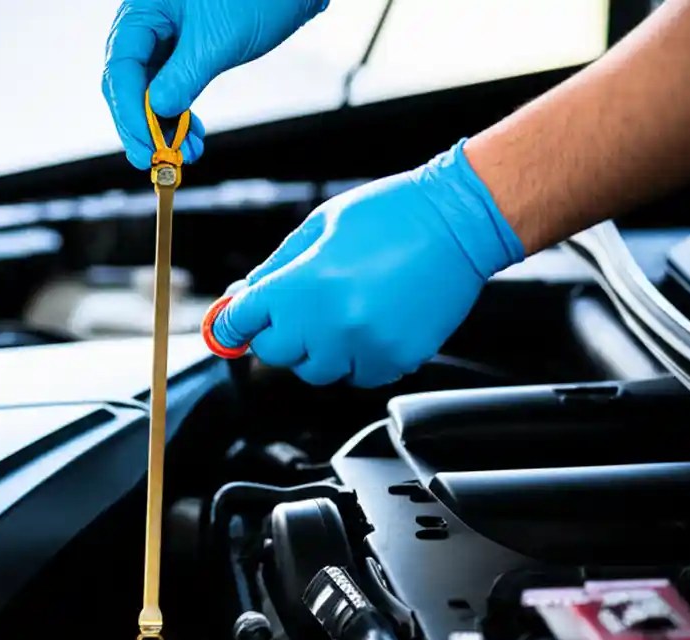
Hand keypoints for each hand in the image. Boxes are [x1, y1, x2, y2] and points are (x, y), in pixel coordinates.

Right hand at [102, 0, 329, 168]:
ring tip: (182, 154)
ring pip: (147, 91)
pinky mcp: (181, 52)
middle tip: (152, 159)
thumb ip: (183, 76)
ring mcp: (163, 38)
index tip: (145, 143)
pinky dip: (177, 115)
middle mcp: (147, 22)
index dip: (129, 109)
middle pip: (126, 82)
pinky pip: (169, 89)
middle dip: (140, 124)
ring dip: (161, 127)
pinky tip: (190, 137)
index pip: (122, 65)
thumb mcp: (217, 41)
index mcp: (144, 8)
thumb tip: (156, 111)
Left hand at [211, 140, 525, 386]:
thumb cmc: (392, 213)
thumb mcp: (318, 226)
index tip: (230, 326)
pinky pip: (359, 375)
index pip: (241, 323)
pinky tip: (371, 322)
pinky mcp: (396, 360)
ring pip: (317, 370)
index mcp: (301, 286)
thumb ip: (276, 267)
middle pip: (276, 354)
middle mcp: (329, 324)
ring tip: (344, 310)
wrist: (459, 220)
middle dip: (281, 332)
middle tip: (301, 306)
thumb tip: (243, 295)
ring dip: (320, 348)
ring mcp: (365, 347)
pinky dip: (358, 357)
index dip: (233, 323)